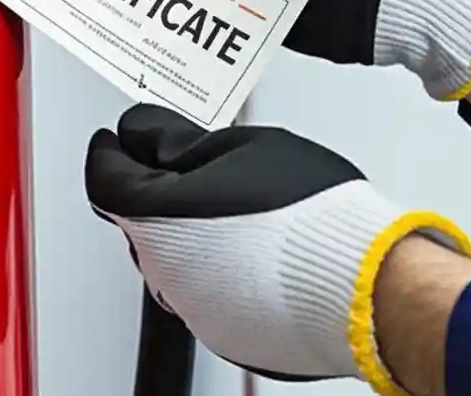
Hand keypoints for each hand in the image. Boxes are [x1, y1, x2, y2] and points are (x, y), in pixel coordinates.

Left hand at [84, 103, 470, 391]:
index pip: (105, 176)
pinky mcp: (228, 335)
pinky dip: (223, 272)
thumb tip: (145, 134)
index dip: (111, 150)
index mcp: (156, 219)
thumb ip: (179, 141)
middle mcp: (164, 273)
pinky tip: (261, 253)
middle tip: (200, 167)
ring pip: (176, 261)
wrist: (365, 286)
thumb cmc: (311, 215)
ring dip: (194, 234)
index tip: (117, 139)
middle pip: (142, 220)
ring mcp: (195, 311)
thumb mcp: (240, 146)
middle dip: (162, 192)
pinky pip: (211, 295)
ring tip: (248, 211)